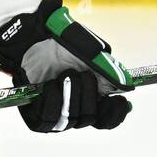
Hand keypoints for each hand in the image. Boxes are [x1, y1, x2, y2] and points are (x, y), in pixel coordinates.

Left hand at [0, 0, 132, 132]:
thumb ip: (106, 66)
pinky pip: (46, 120)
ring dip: (70, 97)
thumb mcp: (86, 48)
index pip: (107, 118)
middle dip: (88, 96)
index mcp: (91, 95)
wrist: (29, 35)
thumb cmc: (60, 40)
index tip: (120, 101)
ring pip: (70, 121)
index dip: (115, 114)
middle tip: (82, 74)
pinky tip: (49, 85)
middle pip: (90, 118)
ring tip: (63, 75)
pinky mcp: (35, 115)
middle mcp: (74, 108)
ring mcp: (55, 113)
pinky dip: (51, 101)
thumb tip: (127, 85)